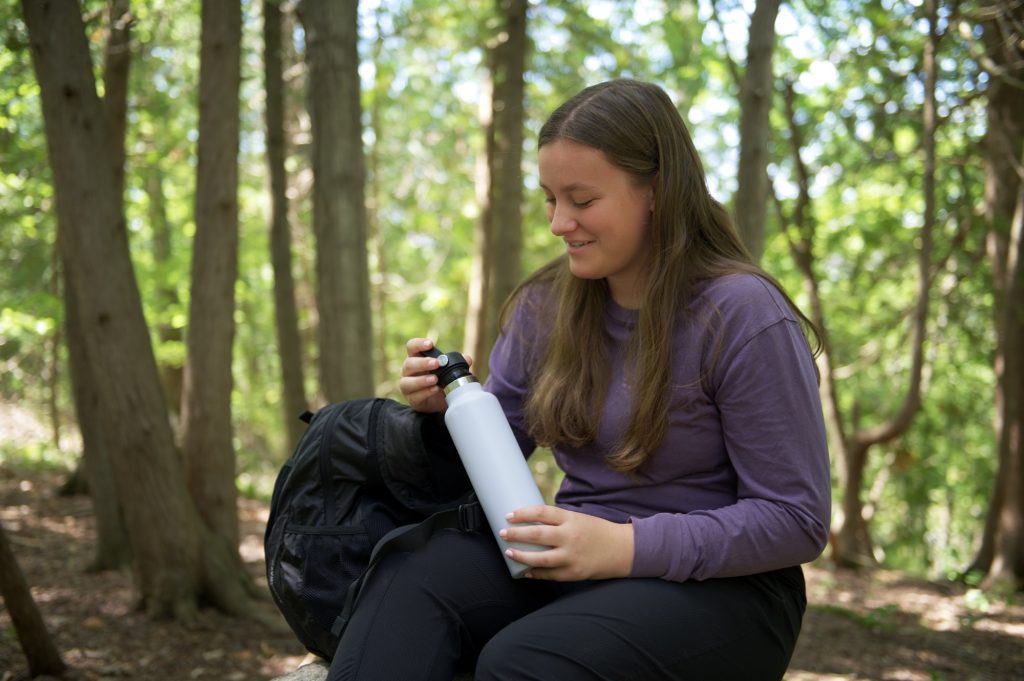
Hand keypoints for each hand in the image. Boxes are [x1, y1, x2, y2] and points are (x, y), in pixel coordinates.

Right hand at [399, 338, 471, 412]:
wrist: (442, 401)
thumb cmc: (442, 380)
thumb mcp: (451, 370)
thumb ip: (458, 364)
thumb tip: (467, 359)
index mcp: (416, 358)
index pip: (411, 346)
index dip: (418, 344)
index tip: (430, 344)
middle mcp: (409, 371)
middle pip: (409, 364)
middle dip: (422, 363)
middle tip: (437, 363)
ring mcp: (408, 385)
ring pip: (407, 382)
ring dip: (421, 380)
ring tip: (435, 379)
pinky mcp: (412, 399)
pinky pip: (414, 396)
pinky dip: (425, 392)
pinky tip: (435, 389)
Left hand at [499, 505, 633, 580]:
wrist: (623, 550)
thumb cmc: (598, 531)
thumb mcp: (579, 519)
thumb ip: (558, 521)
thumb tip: (530, 523)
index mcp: (572, 519)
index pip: (542, 512)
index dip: (523, 513)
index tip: (509, 515)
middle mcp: (571, 537)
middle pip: (538, 535)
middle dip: (516, 534)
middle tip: (502, 533)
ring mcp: (572, 557)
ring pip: (541, 558)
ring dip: (522, 556)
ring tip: (509, 552)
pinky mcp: (574, 573)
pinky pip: (550, 575)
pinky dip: (535, 573)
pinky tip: (525, 571)